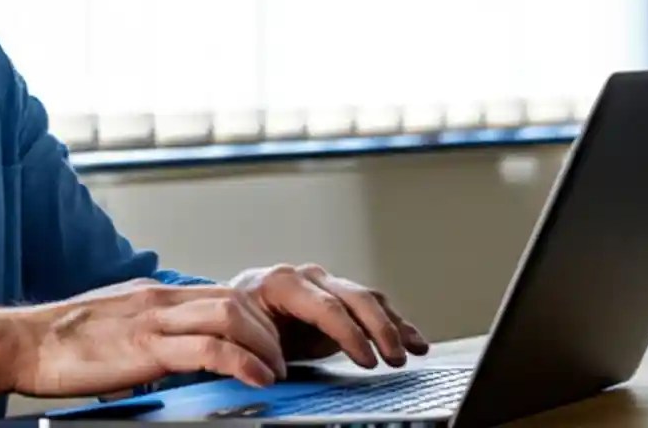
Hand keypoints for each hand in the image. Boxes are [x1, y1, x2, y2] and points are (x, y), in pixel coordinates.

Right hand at [0, 279, 289, 396]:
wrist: (20, 342)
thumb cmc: (58, 342)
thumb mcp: (113, 326)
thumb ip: (145, 332)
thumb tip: (168, 353)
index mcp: (152, 294)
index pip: (218, 293)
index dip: (252, 317)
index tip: (265, 343)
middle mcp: (158, 298)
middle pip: (235, 298)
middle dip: (268, 330)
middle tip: (279, 359)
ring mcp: (153, 319)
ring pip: (232, 316)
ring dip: (264, 345)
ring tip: (275, 372)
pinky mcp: (146, 347)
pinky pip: (211, 349)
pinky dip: (244, 362)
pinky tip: (257, 379)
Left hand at [231, 264, 429, 367]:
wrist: (233, 307)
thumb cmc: (235, 323)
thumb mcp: (238, 334)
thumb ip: (254, 348)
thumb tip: (268, 371)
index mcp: (281, 282)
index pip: (326, 307)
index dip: (350, 334)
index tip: (367, 361)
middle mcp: (307, 277)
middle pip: (354, 298)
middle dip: (380, 329)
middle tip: (394, 358)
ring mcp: (325, 285)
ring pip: (368, 299)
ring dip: (394, 325)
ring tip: (414, 350)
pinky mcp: (338, 298)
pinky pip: (372, 306)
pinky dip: (395, 323)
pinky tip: (414, 340)